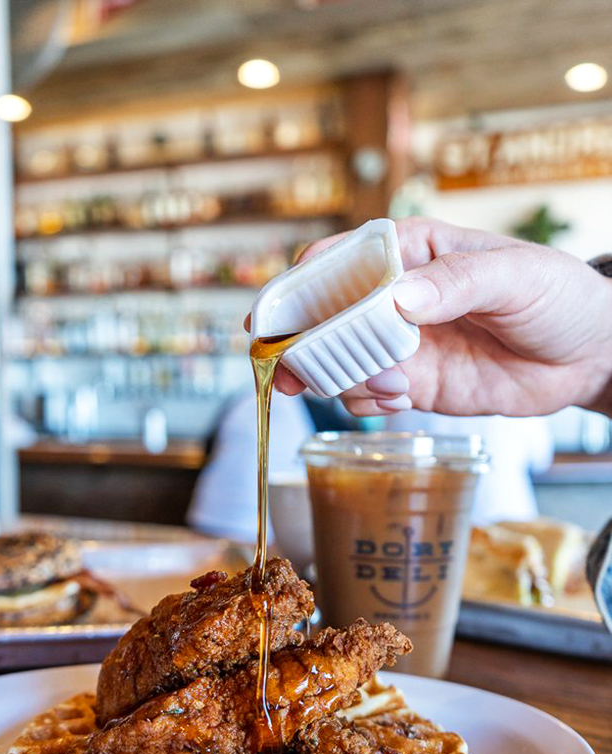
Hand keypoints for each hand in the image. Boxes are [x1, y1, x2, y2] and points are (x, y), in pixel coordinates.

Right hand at [274, 217, 611, 417]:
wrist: (589, 355)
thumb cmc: (557, 295)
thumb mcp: (514, 276)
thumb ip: (456, 284)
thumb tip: (399, 300)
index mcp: (413, 253)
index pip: (341, 260)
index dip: (299, 286)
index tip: (270, 315)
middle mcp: (396, 298)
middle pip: (326, 318)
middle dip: (302, 345)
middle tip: (293, 371)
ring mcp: (402, 343)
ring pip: (340, 362)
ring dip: (344, 379)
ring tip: (391, 387)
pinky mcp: (414, 384)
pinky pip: (368, 394)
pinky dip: (368, 402)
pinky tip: (398, 401)